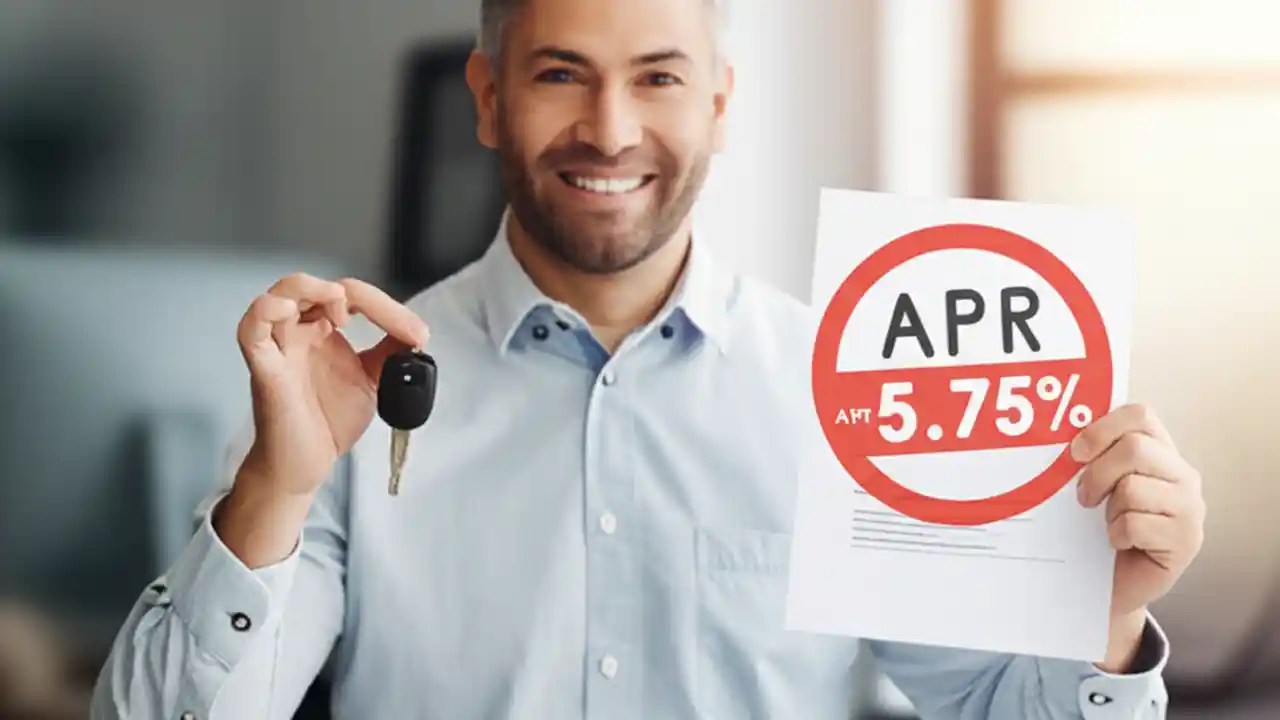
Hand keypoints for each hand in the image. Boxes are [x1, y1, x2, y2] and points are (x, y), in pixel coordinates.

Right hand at [235, 273, 429, 496]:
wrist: (307, 465)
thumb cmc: (327, 421)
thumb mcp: (371, 381)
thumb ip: (389, 354)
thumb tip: (415, 334)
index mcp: (322, 330)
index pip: (351, 297)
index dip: (388, 308)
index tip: (418, 335)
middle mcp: (299, 333)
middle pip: (317, 287)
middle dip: (357, 295)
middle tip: (387, 322)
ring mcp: (281, 349)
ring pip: (279, 296)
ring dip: (310, 288)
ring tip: (340, 304)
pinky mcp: (266, 371)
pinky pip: (252, 331)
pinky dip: (265, 311)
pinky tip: (285, 309)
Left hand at [1071, 404, 1205, 619]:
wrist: (1107, 585)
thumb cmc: (1094, 530)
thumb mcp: (1091, 486)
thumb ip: (1087, 458)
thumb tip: (1049, 434)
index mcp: (1159, 451)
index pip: (1140, 415)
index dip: (1102, 428)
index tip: (1074, 452)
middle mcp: (1182, 474)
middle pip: (1135, 448)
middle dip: (1097, 473)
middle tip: (1083, 497)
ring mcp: (1190, 507)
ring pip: (1133, 487)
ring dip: (1109, 510)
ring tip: (1108, 524)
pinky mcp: (1186, 540)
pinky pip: (1136, 524)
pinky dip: (1117, 535)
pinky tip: (1120, 544)